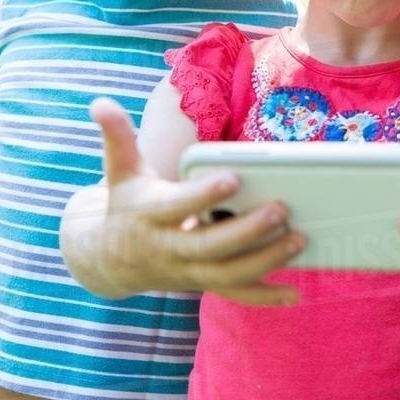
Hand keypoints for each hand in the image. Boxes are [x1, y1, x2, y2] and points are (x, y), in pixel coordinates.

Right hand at [60, 98, 304, 304]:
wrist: (110, 260)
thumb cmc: (126, 205)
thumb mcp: (119, 171)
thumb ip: (117, 137)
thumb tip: (100, 103)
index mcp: (150, 215)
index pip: (178, 206)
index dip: (204, 194)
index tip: (233, 178)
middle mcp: (170, 248)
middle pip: (210, 246)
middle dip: (248, 231)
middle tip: (282, 209)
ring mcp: (188, 270)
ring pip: (228, 274)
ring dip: (266, 260)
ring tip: (299, 238)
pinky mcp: (203, 282)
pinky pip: (235, 294)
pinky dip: (265, 296)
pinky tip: (294, 294)